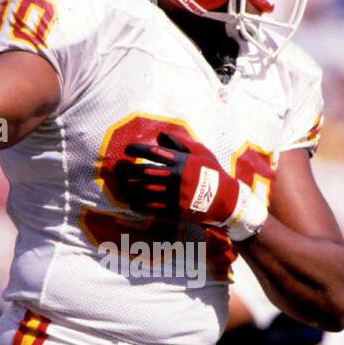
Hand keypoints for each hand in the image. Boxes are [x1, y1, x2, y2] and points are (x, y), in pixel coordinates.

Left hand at [114, 130, 240, 226]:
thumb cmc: (212, 173)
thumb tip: (160, 135)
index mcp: (181, 161)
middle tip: (118, 168)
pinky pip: (153, 206)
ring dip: (131, 186)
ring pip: (146, 190)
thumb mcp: (201, 154)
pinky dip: (140, 204)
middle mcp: (176, 177)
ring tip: (122, 183)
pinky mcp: (175, 209)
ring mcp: (174, 194)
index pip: (155, 152)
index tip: (127, 150)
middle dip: (129, 170)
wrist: (225, 199)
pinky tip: (132, 201)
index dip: (138, 150)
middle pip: (145, 172)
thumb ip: (180, 144)